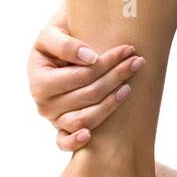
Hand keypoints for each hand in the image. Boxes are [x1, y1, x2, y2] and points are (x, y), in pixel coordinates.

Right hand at [27, 0, 144, 152]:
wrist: (59, 49)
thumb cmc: (58, 38)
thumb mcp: (52, 32)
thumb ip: (65, 44)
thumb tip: (90, 58)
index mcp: (39, 80)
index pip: (81, 75)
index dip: (106, 63)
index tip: (127, 49)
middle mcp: (43, 104)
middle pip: (88, 95)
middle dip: (116, 77)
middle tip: (137, 61)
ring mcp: (54, 119)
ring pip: (85, 119)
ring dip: (111, 104)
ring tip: (129, 87)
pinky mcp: (62, 130)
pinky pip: (65, 143)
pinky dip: (76, 141)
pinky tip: (90, 136)